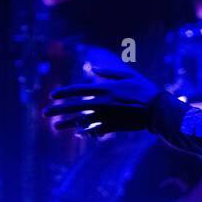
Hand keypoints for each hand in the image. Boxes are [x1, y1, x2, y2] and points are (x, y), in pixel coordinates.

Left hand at [44, 66, 162, 136]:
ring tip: (55, 127)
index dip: (64, 92)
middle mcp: (102, 102)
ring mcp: (106, 116)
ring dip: (67, 124)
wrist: (157, 110)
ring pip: (81, 121)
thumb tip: (93, 67)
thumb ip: (109, 72)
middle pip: (74, 106)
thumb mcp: (128, 75)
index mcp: (105, 88)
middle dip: (58, 109)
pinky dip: (86, 131)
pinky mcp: (112, 126)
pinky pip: (95, 130)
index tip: (52, 95)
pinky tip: (78, 133)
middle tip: (45, 113)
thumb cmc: (145, 89)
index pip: (78, 90)